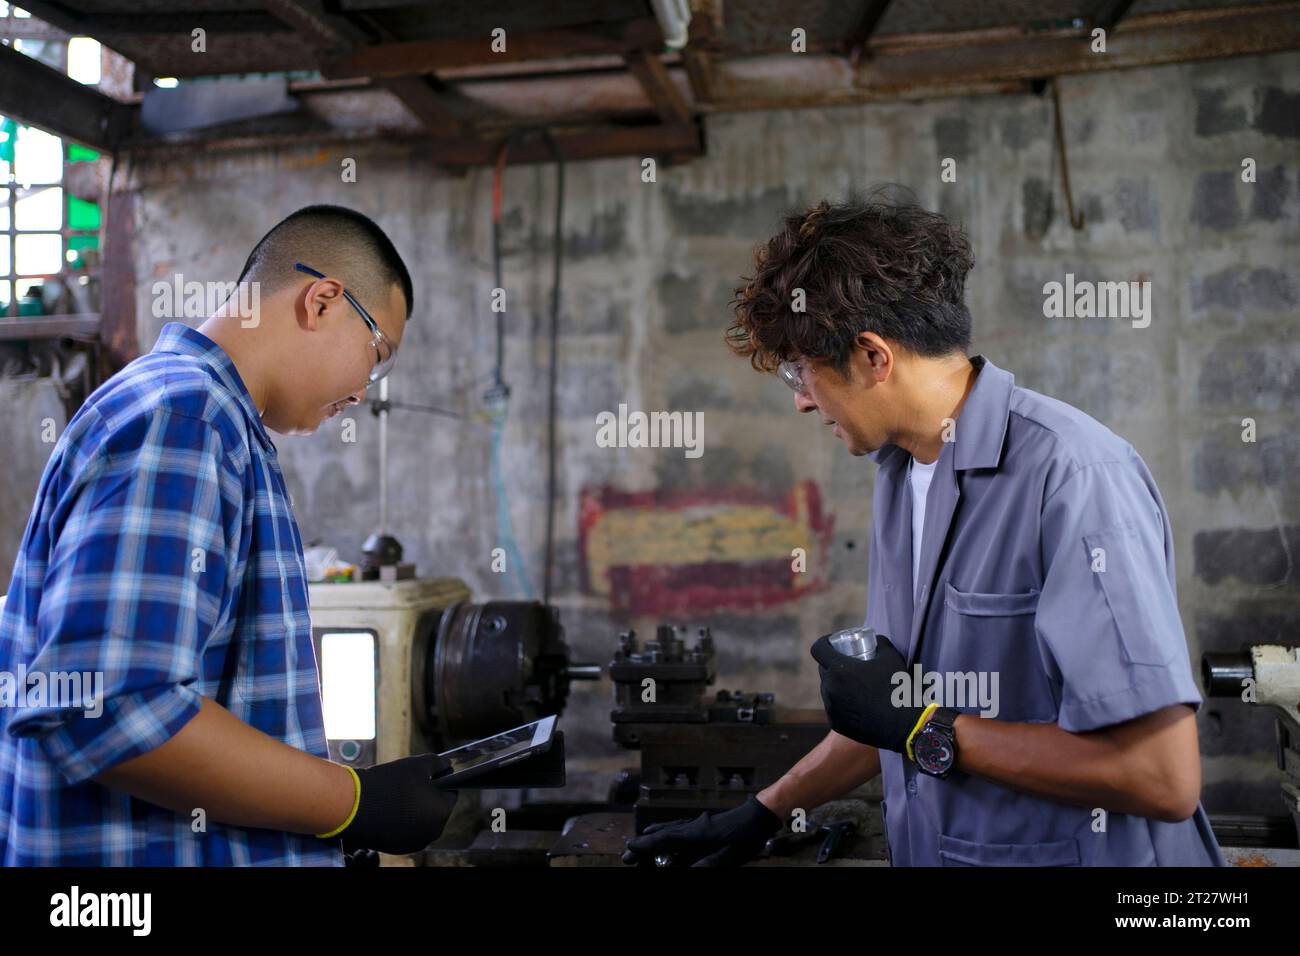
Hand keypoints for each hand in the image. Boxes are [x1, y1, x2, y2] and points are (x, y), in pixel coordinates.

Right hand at [331, 753, 458, 854]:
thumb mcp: (417, 764)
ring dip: (414, 810)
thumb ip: (438, 763)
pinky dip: (402, 821)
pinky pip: (407, 831)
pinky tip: (388, 810)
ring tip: (396, 797)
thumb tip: (448, 765)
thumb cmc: (389, 782)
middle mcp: (433, 832)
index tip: (425, 777)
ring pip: (421, 821)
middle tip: (408, 785)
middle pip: (436, 809)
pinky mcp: (398, 848)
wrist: (353, 806)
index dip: (439, 782)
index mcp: (441, 811)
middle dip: (427, 797)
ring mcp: (415, 842)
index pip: (450, 793)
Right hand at [622, 795, 782, 866]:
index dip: (645, 846)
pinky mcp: (703, 824)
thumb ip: (706, 866)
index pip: (664, 840)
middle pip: (662, 835)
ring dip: (653, 836)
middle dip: (644, 845)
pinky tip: (665, 833)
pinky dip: (666, 831)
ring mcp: (697, 824)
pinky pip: (678, 827)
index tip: (629, 849)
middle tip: (627, 854)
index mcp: (695, 835)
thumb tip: (687, 872)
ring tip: (640, 841)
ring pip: (669, 829)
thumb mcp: (726, 858)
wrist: (757, 817)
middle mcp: (692, 827)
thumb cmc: (744, 838)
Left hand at [810, 632, 926, 755]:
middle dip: (832, 664)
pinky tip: (855, 703)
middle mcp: (830, 688)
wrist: (904, 725)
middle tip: (847, 665)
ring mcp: (831, 708)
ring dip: (836, 684)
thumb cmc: (898, 687)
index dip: (824, 642)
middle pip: (823, 670)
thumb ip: (880, 643)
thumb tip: (874, 640)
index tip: (832, 643)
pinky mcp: (835, 723)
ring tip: (853, 685)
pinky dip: (841, 703)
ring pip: (827, 690)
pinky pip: (833, 707)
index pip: (818, 649)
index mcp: (839, 670)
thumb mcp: (892, 657)